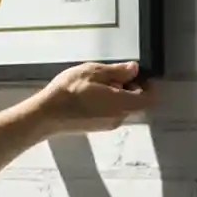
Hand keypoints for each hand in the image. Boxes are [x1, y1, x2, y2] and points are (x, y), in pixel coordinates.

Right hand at [40, 61, 156, 134]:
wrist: (46, 115)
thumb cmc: (68, 93)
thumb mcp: (94, 72)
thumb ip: (118, 71)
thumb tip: (134, 69)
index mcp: (123, 104)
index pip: (150, 99)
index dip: (148, 86)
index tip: (137, 75)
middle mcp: (119, 118)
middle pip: (136, 103)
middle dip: (129, 87)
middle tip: (111, 75)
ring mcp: (107, 125)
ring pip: (122, 107)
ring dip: (115, 94)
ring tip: (95, 83)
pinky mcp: (96, 127)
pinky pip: (109, 113)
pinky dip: (106, 102)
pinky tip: (88, 94)